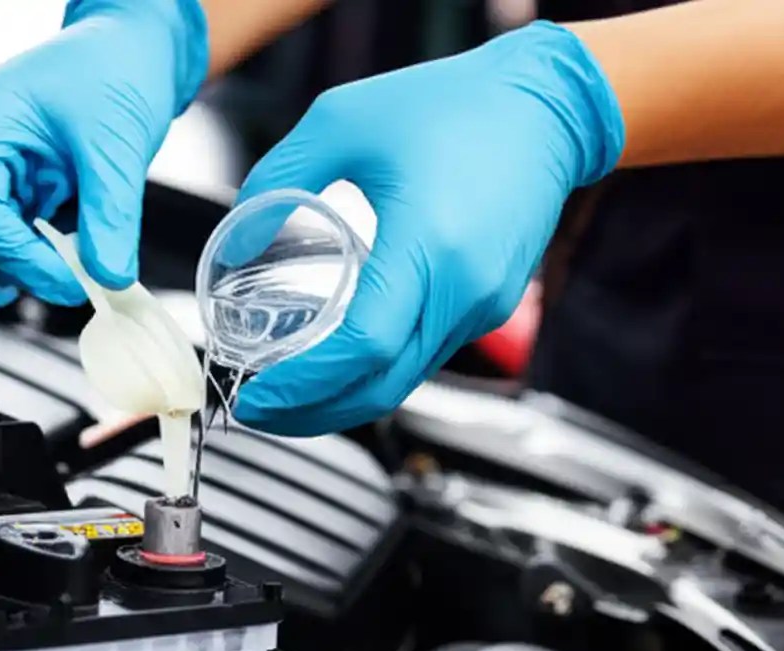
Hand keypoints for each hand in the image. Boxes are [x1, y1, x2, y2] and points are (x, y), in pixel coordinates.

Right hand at [0, 0, 206, 306]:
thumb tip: (108, 275)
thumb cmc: (116, 67)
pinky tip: (78, 250)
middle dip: (29, 264)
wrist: (135, 45)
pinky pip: (19, 224)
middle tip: (79, 286)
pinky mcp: (10, 174)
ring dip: (39, 258)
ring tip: (85, 268)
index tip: (68, 283)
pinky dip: (48, 244)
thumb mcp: (117, 146)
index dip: (19, 258)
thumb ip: (110, 217)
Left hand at [231, 22, 624, 435]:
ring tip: (284, 396)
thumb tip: (234, 243)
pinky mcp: (490, 306)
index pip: (362, 347)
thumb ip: (277, 178)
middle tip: (255, 411)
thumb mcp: (340, 120)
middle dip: (313, 414)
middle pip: (382, 387)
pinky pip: (425, 357)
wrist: (549, 104)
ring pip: (405, 380)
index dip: (304, 385)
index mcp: (429, 246)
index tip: (253, 395)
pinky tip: (337, 365)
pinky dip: (376, 373)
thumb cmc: (451, 104)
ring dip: (343, 401)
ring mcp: (484, 305)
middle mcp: (464, 290)